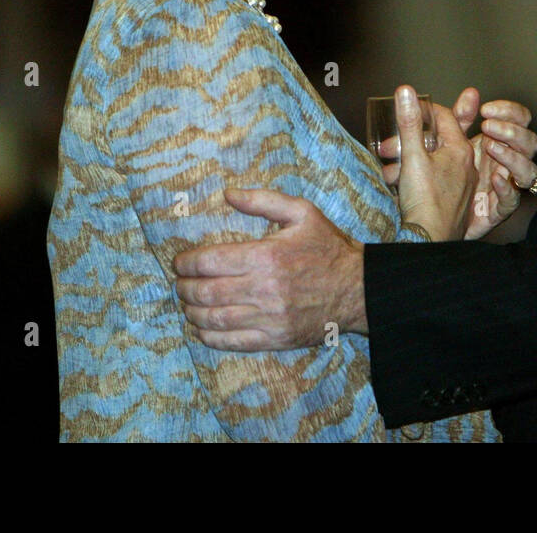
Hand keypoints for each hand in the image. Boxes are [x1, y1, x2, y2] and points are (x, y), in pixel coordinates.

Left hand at [174, 188, 366, 350]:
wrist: (357, 288)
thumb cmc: (328, 247)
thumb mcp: (302, 212)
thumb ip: (263, 200)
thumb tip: (228, 193)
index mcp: (267, 255)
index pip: (210, 261)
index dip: (187, 262)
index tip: (179, 261)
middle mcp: (264, 289)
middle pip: (207, 292)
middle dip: (184, 287)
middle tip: (179, 282)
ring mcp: (269, 317)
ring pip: (215, 319)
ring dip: (192, 312)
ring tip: (187, 304)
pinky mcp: (275, 338)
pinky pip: (232, 342)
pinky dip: (210, 336)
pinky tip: (202, 328)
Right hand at [391, 85, 475, 241]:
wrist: (429, 242)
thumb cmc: (424, 201)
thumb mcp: (412, 157)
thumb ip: (409, 123)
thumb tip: (406, 92)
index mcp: (460, 150)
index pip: (444, 117)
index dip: (424, 109)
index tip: (408, 109)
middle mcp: (466, 166)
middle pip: (437, 141)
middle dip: (410, 142)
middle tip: (389, 148)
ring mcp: (462, 185)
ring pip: (434, 163)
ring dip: (410, 164)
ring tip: (390, 173)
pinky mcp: (455, 202)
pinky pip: (436, 181)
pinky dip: (417, 179)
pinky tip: (401, 188)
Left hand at [451, 88, 536, 239]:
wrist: (432, 218)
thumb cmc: (445, 179)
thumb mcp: (450, 142)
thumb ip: (460, 118)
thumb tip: (471, 93)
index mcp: (498, 142)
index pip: (521, 120)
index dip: (510, 111)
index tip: (487, 109)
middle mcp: (506, 163)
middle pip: (530, 142)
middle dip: (512, 131)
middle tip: (487, 127)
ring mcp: (505, 187)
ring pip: (529, 171)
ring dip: (513, 157)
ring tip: (491, 148)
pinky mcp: (497, 210)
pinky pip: (512, 200)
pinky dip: (507, 189)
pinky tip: (494, 179)